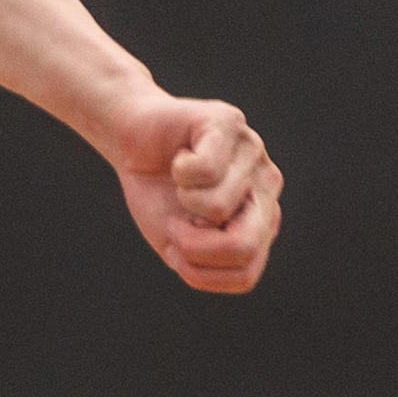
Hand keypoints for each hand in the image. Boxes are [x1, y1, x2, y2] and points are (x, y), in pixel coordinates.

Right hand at [106, 89, 279, 294]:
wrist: (130, 143)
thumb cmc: (157, 192)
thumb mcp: (177, 244)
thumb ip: (210, 261)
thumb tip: (241, 246)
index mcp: (262, 221)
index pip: (246, 274)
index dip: (198, 267)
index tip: (180, 239)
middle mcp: (267, 186)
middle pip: (245, 245)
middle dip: (194, 243)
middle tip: (175, 218)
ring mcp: (254, 152)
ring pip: (219, 208)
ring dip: (183, 198)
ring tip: (181, 179)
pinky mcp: (230, 122)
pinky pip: (206, 170)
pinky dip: (180, 170)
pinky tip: (181, 155)